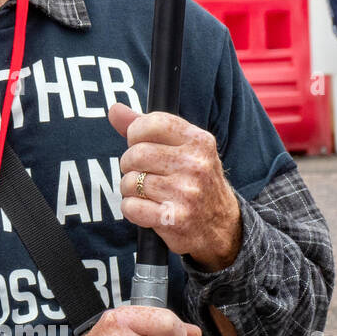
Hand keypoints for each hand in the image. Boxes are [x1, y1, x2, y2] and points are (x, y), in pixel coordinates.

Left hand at [108, 104, 241, 269]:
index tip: (140, 144)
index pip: (151, 123)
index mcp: (199, 141)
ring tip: (147, 193)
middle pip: (136, 154)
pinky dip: (131, 209)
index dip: (136, 134)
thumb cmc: (193, 180)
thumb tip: (114, 109)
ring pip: (130, 181)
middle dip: (129, 165)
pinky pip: (131, 207)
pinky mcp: (175, 219)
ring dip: (130, 189)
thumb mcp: (182, 149)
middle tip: (141, 173)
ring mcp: (187, 193)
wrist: (221, 226)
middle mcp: (196, 165)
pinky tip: (148, 209)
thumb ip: (147, 127)